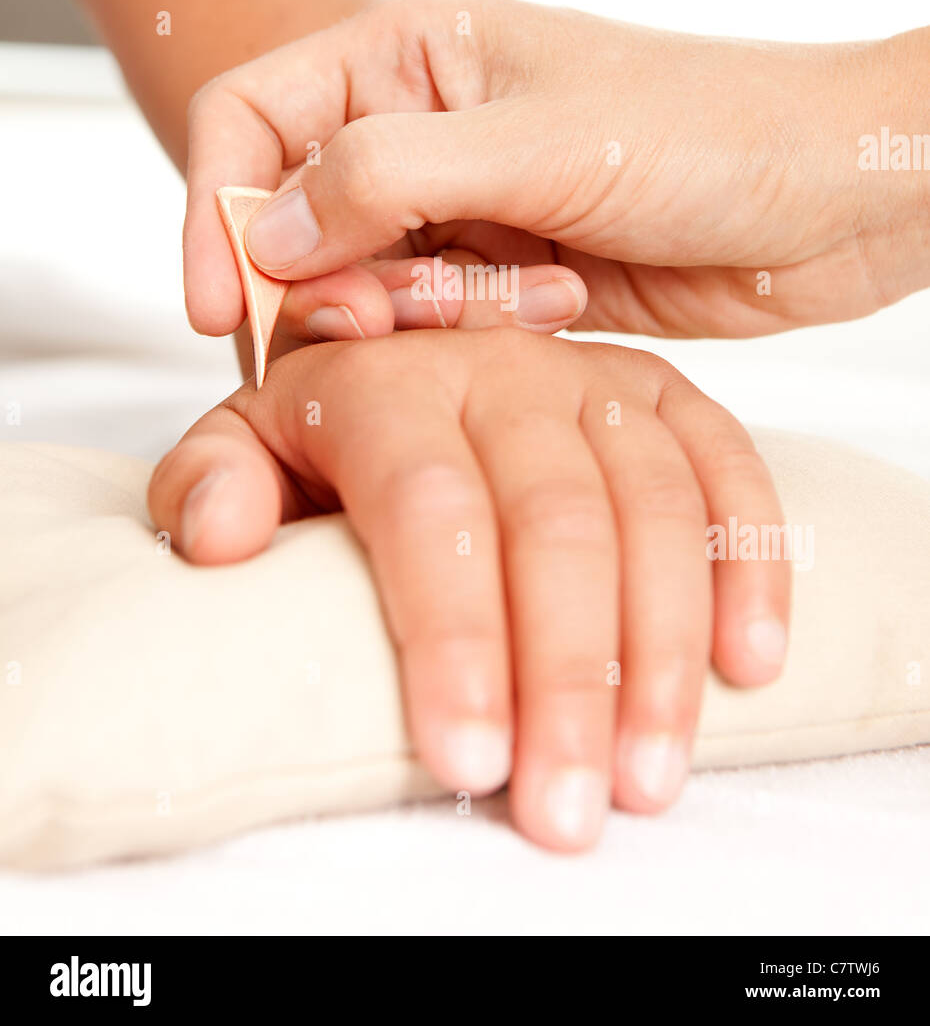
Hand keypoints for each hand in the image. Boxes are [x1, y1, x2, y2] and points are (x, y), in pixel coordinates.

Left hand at [148, 328, 789, 851]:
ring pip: (655, 510)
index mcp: (388, 381)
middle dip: (564, 682)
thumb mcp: (248, 448)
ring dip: (662, 655)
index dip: (454, 640)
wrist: (409, 361)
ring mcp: (594, 377)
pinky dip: (749, 565)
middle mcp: (502, 366)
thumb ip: (213, 481)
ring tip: (646, 777)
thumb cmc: (329, 439)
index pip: (430, 509)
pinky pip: (730, 468)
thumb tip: (217, 536)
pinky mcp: (666, 396)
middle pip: (555, 524)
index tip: (468, 762)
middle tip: (563, 810)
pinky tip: (749, 666)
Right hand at [184, 0, 929, 340]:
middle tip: (403, 320)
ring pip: (369, 283)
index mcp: (415, 53)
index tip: (221, 303)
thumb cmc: (713, 131)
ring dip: (424, 313)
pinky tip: (561, 307)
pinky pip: (440, 322)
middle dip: (339, 282)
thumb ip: (390, 177)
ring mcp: (468, 204)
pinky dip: (476, 333)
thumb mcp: (543, 140)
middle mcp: (425, 125)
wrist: (837, 194)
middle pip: (301, 218)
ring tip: (528, 298)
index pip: (253, 115)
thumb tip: (271, 235)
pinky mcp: (510, 274)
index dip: (216, 207)